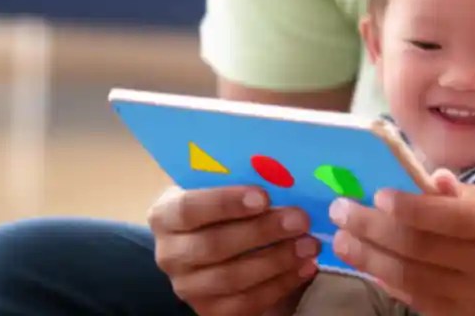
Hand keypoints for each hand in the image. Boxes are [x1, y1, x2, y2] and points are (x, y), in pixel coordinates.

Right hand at [147, 185, 319, 315]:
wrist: (220, 244)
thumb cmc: (226, 207)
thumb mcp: (223, 188)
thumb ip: (241, 180)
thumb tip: (281, 172)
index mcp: (166, 215)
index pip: (188, 209)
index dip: (225, 203)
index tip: (263, 196)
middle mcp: (170, 254)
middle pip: (214, 246)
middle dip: (262, 232)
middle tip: (300, 219)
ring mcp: (188, 287)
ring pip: (232, 278)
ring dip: (277, 260)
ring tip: (309, 245)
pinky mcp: (210, 311)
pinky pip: (246, 303)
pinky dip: (280, 285)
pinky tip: (305, 268)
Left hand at [328, 186, 474, 315]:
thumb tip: (432, 181)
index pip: (449, 218)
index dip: (408, 207)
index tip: (378, 193)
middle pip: (421, 249)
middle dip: (372, 229)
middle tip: (340, 211)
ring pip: (415, 281)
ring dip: (372, 260)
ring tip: (343, 241)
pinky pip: (426, 306)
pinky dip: (395, 286)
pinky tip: (375, 270)